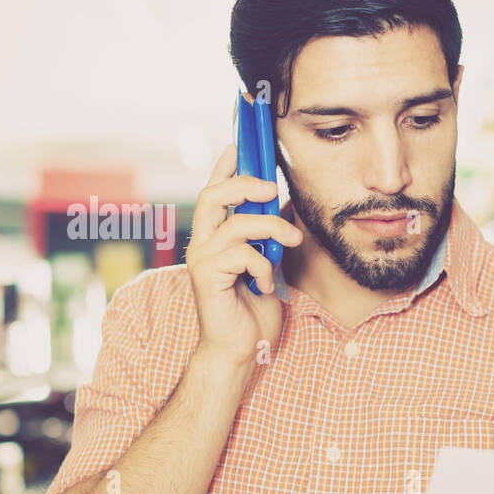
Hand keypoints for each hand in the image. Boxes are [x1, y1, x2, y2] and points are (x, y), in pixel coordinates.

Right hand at [185, 144, 303, 370]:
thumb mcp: (268, 266)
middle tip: (272, 187)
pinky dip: (261, 266)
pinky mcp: (205, 276)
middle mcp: (202, 244)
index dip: (224, 167)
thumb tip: (283, 210)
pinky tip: (264, 284)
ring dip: (271, 229)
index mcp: (215, 238)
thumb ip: (268, 240)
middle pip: (213, 195)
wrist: (241, 350)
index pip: (215, 192)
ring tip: (292, 241)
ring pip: (236, 224)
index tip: (238, 144)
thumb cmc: (253, 311)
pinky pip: (240, 254)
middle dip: (244, 184)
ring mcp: (201, 259)